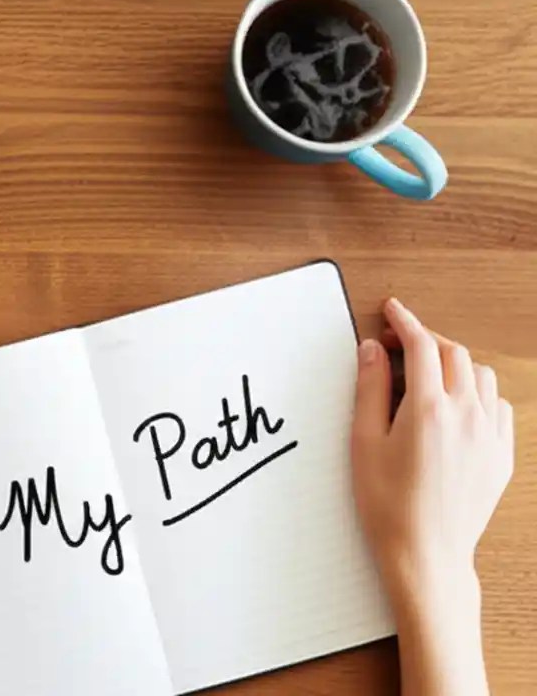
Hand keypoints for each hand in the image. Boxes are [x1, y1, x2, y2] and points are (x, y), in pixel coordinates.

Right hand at [351, 298, 513, 695]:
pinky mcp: (501, 454)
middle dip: (425, 340)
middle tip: (397, 345)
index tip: (392, 311)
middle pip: (453, 354)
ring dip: (453, 364)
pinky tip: (454, 407)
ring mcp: (490, 435)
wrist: (426, 553)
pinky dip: (476, 392)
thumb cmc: (387, 505)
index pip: (421, 346)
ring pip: (480, 375)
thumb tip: (371, 350)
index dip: (404, 322)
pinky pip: (496, 405)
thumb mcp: (363, 443)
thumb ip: (368, 390)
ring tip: (424, 377)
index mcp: (428, 410)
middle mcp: (466, 415)